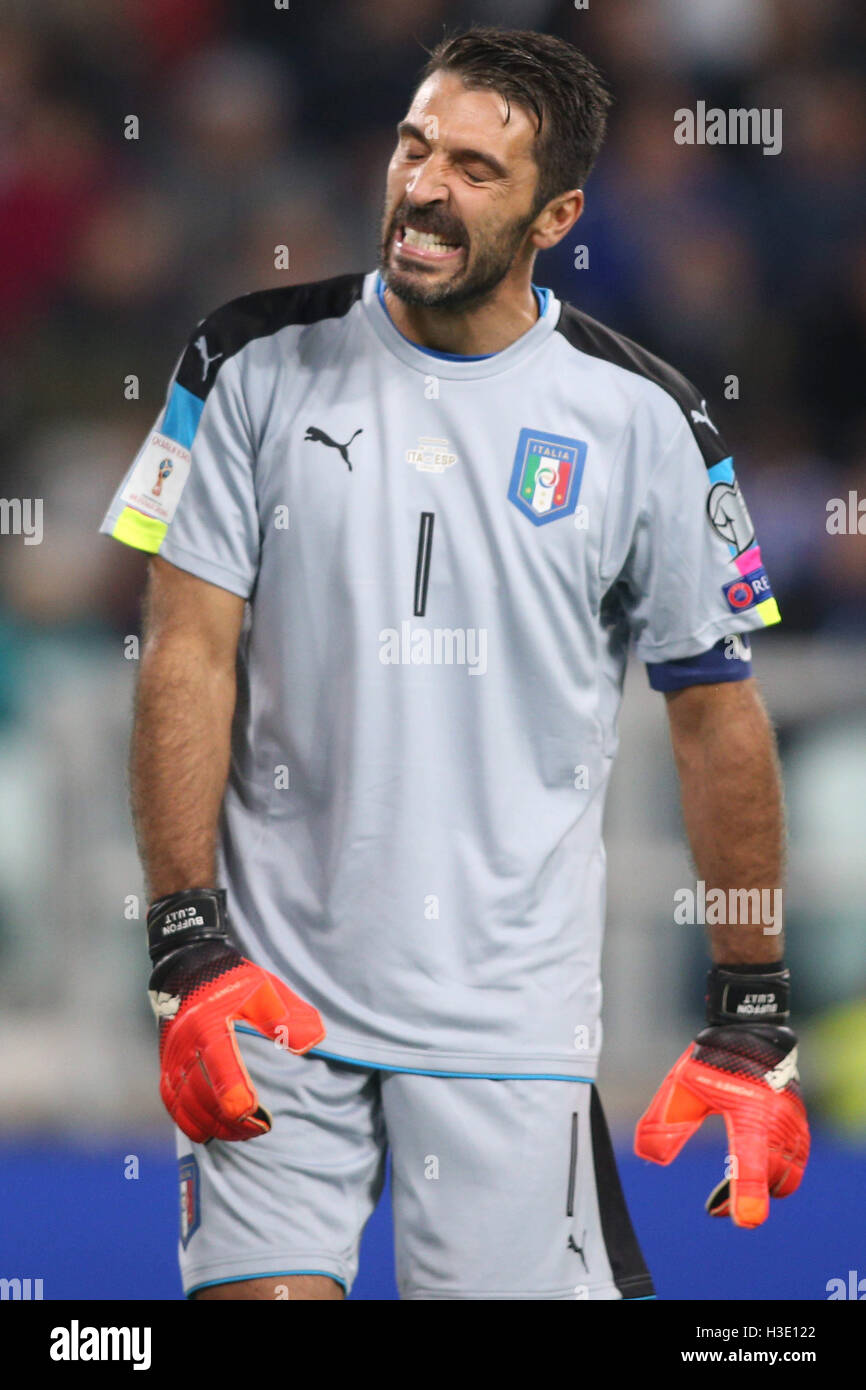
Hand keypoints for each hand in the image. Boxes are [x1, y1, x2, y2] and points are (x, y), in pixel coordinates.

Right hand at [147, 890, 324, 1142]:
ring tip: (240, 1134)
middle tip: (258, 1128)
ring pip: (184, 1103)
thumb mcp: (263, 989)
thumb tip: (313, 1041)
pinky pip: (171, 1102)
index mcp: (209, 1024)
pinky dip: (188, 1122)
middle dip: (227, 1118)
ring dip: (210, 1124)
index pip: (218, 1061)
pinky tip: (210, 1131)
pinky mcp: (166, 1067)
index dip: (232, 1088)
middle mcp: (185, 1045)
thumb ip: (286, 1016)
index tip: (249, 1110)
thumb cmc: (232, 982)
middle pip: (200, 1092)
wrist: (188, 971)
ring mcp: (172, 1059)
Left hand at [634, 1022, 808, 1227]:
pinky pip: (795, 1164)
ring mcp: (794, 1124)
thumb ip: (665, 1123)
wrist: (750, 1031)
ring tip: (729, 1193)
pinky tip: (750, 1171)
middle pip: (771, 1179)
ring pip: (787, 1176)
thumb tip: (650, 1158)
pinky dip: (777, 1176)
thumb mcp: (682, 1086)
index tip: (747, 1221)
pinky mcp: (801, 1124)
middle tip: (715, 1207)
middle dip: (745, 1199)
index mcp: (749, 1111)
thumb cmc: (713, 1058)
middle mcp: (778, 1121)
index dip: (747, 1192)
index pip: (750, 1160)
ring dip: (763, 1189)